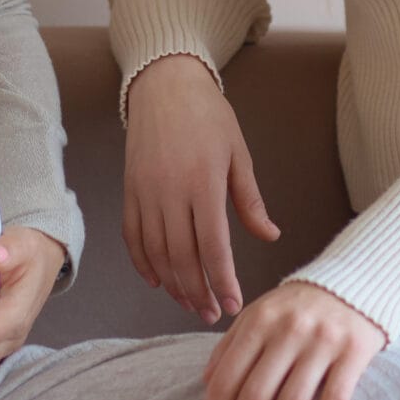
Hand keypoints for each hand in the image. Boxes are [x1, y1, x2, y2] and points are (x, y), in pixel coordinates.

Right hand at [122, 54, 280, 323]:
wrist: (164, 85)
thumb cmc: (209, 116)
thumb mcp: (239, 154)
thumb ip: (250, 201)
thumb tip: (270, 237)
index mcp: (203, 184)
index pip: (213, 247)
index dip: (223, 281)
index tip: (233, 305)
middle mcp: (170, 192)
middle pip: (182, 258)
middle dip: (198, 292)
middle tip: (212, 314)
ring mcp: (145, 193)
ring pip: (156, 253)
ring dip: (173, 284)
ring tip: (190, 303)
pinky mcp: (129, 191)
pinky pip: (132, 237)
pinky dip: (143, 264)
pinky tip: (158, 281)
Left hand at [198, 280, 386, 399]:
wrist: (357, 281)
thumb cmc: (300, 306)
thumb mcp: (261, 312)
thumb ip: (232, 344)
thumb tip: (206, 384)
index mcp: (260, 321)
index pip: (229, 375)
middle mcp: (289, 330)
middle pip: (257, 392)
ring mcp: (323, 342)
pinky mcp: (354, 352)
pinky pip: (336, 397)